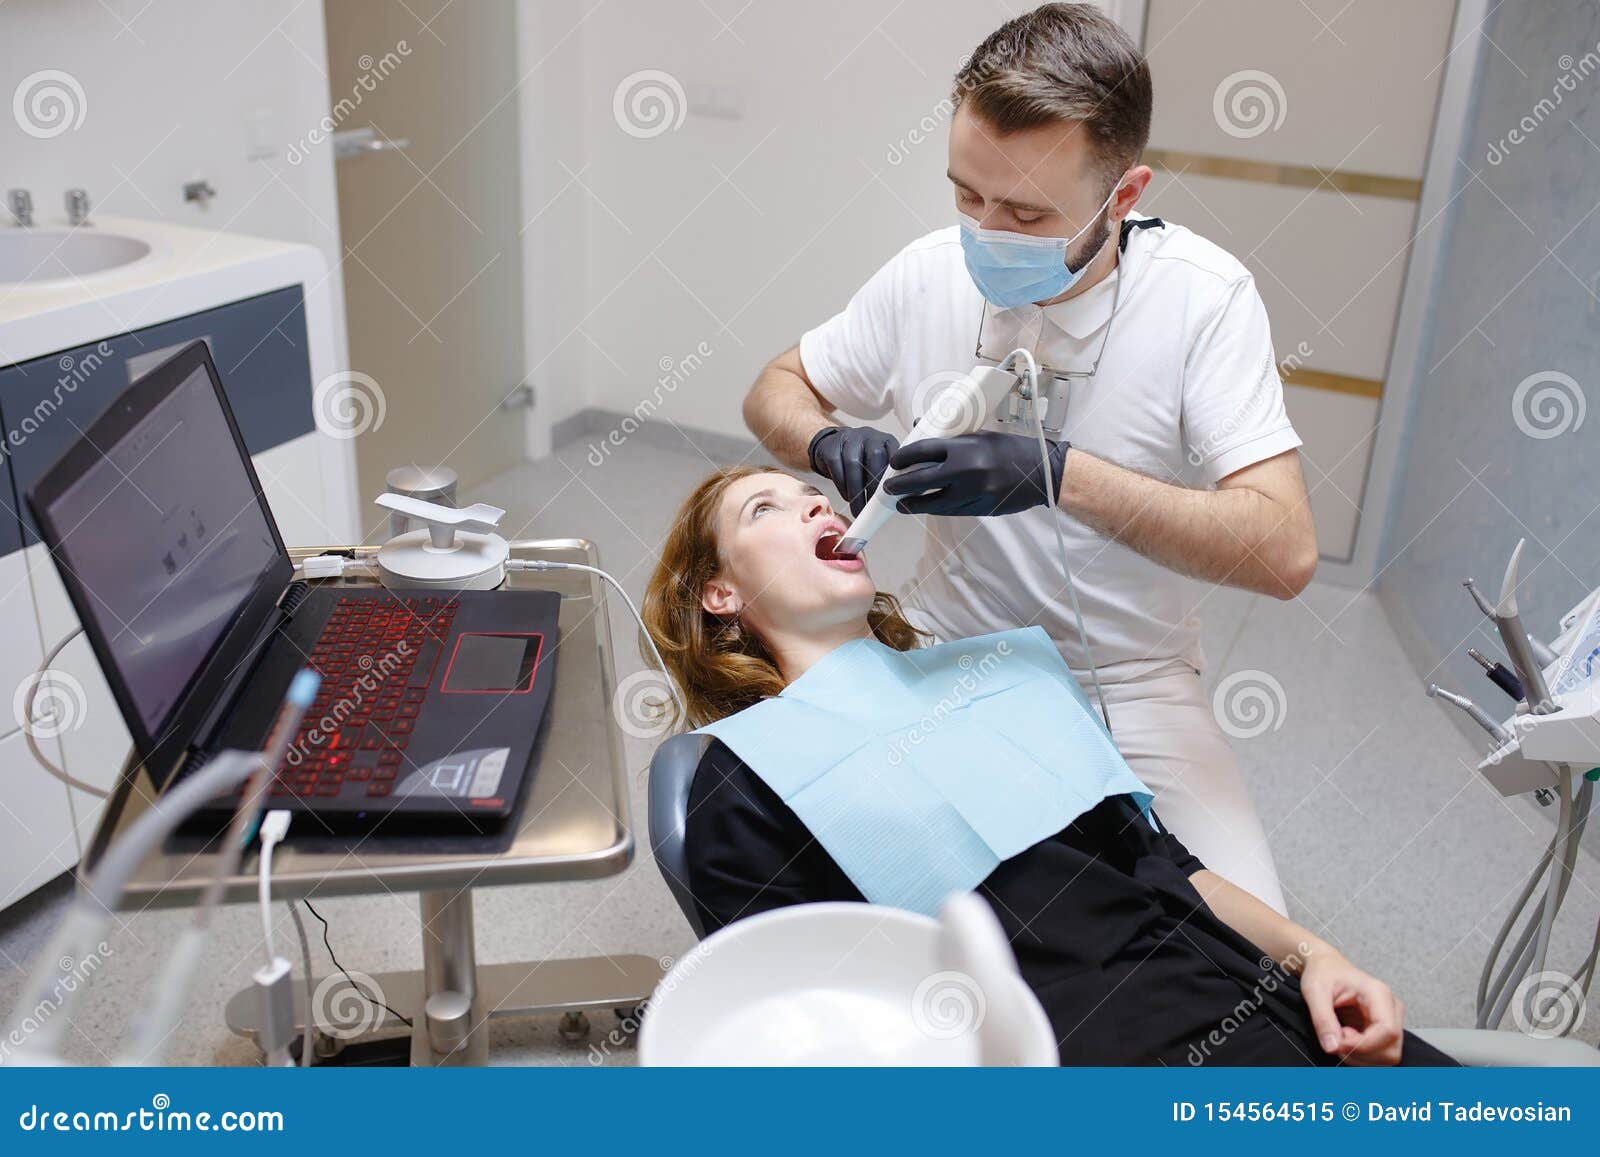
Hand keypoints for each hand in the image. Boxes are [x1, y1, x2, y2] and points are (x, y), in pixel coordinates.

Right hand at [807, 424, 899, 515]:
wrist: (833, 447)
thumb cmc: (861, 462)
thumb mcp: (878, 466)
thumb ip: (888, 478)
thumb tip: (897, 502)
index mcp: (887, 442)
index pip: (896, 456)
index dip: (895, 475)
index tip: (893, 495)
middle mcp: (870, 437)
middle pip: (875, 457)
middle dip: (874, 486)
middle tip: (873, 507)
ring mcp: (850, 438)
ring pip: (854, 463)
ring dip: (856, 490)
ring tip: (858, 509)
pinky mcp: (832, 445)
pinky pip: (837, 465)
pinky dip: (842, 485)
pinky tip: (847, 497)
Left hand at [883, 430, 1067, 516]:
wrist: (1042, 472)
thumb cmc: (1011, 449)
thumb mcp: (981, 436)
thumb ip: (952, 438)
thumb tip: (920, 429)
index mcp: (965, 447)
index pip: (922, 450)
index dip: (903, 458)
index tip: (893, 463)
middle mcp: (966, 470)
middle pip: (921, 481)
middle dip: (900, 486)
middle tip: (889, 488)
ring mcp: (972, 493)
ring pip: (933, 503)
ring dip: (914, 504)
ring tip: (901, 503)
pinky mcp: (979, 509)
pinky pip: (950, 511)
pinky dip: (936, 509)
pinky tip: (926, 507)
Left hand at [1298, 950, 1405, 1064]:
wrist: (1326, 967)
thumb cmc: (1323, 973)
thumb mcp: (1315, 991)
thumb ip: (1323, 1020)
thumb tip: (1332, 1047)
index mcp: (1379, 994)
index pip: (1387, 1031)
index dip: (1363, 1046)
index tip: (1338, 1044)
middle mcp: (1391, 1008)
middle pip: (1390, 1049)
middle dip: (1361, 1053)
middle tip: (1336, 1038)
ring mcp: (1390, 1021)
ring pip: (1387, 1056)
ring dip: (1360, 1057)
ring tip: (1340, 1036)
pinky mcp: (1383, 1031)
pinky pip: (1379, 1055)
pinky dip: (1360, 1056)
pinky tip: (1345, 1039)